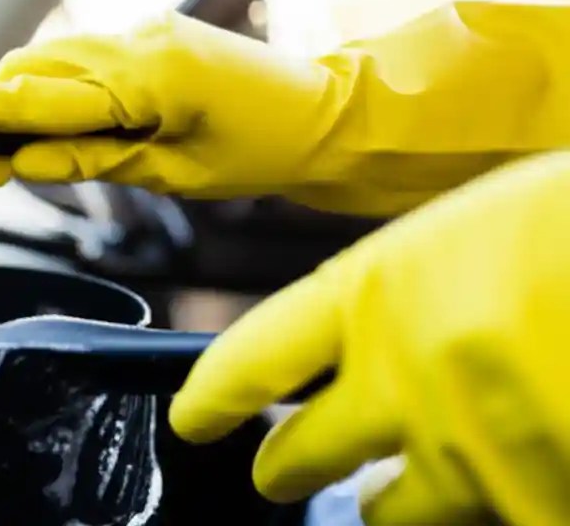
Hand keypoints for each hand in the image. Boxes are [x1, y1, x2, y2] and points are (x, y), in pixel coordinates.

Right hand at [0, 11, 336, 199]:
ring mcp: (146, 31)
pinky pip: (85, 58)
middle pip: (37, 67)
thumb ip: (93, 161)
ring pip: (56, 59)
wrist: (328, 115)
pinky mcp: (151, 36)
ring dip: (26, 100)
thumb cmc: (262, 152)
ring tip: (24, 155)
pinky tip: (68, 127)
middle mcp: (141, 41)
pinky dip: (60, 89)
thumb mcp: (176, 174)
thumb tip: (22, 162)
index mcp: (151, 78)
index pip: (43, 94)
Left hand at [169, 150, 569, 524]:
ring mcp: (470, 455)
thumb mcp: (475, 233)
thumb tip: (376, 351)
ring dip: (394, 502)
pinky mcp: (535, 503)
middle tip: (281, 470)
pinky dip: (497, 504)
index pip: (251, 359)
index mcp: (375, 291)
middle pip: (301, 457)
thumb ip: (408, 301)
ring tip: (398, 493)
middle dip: (285, 469)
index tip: (194, 420)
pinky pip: (487, 524)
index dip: (212, 398)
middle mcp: (402, 382)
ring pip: (392, 514)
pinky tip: (517, 465)